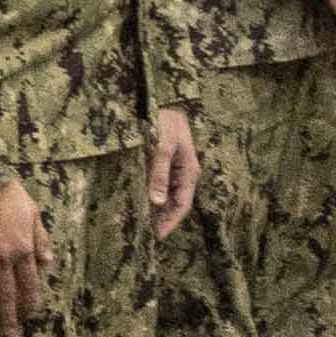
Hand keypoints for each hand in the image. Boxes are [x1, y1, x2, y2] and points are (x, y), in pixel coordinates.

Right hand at [0, 180, 49, 336]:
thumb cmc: (7, 193)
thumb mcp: (33, 212)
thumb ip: (41, 238)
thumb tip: (49, 261)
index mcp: (22, 250)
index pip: (28, 283)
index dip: (29, 302)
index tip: (28, 317)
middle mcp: (1, 258)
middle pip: (6, 293)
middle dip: (8, 317)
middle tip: (7, 336)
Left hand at [146, 107, 201, 236]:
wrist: (165, 100)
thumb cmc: (166, 121)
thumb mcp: (162, 148)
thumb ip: (160, 175)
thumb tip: (158, 202)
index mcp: (189, 172)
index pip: (182, 204)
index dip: (171, 221)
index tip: (159, 236)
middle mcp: (185, 173)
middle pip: (177, 202)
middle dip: (166, 218)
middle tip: (150, 236)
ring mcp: (177, 167)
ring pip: (170, 194)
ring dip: (161, 209)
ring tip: (147, 223)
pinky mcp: (168, 161)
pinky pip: (164, 184)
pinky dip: (156, 195)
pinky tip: (146, 201)